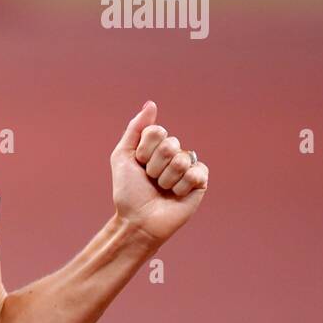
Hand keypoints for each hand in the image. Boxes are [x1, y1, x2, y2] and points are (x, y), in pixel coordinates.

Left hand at [110, 101, 209, 245]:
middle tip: (150, 179)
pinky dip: (182, 186)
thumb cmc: (128, 191)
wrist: (138, 219)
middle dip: (154, 165)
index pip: (157, 131)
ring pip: (181, 159)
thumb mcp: (122, 156)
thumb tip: (151, 103)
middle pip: (170, 144)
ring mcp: (188, 165)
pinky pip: (196, 172)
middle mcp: (173, 152)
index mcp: (155, 145)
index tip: (138, 164)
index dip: (144, 150)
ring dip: (166, 178)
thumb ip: (136, 128)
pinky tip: (177, 194)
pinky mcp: (200, 181)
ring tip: (161, 188)